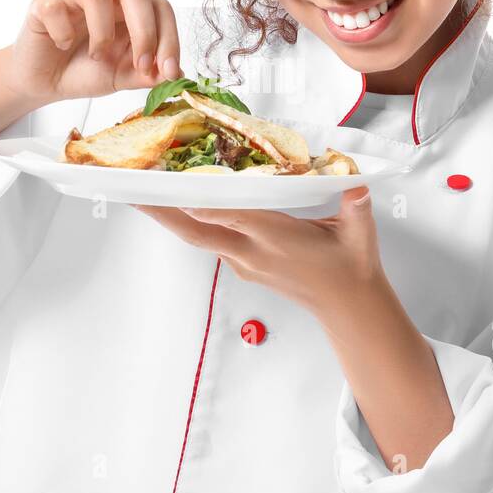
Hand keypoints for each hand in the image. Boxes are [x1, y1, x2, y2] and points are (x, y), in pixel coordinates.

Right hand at [5, 0, 182, 106]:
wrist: (45, 82)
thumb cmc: (86, 69)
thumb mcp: (124, 76)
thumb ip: (148, 73)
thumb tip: (175, 74)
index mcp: (130, 1)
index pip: (160, 6)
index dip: (169, 38)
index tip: (168, 70)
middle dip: (145, 30)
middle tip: (141, 64)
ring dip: (102, 33)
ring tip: (96, 55)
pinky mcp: (43, 3)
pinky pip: (55, 7)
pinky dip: (62, 33)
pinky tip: (62, 45)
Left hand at [134, 187, 384, 320]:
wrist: (348, 305)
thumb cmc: (352, 265)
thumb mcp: (359, 234)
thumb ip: (356, 208)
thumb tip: (357, 187)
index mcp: (276, 239)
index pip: (231, 217)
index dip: (201, 204)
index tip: (172, 189)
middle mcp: (252, 253)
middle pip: (197, 231)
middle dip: (163, 214)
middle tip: (132, 191)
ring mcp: (245, 262)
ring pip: (199, 236)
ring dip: (172, 216)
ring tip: (147, 190)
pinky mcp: (244, 266)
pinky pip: (211, 240)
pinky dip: (193, 221)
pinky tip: (183, 205)